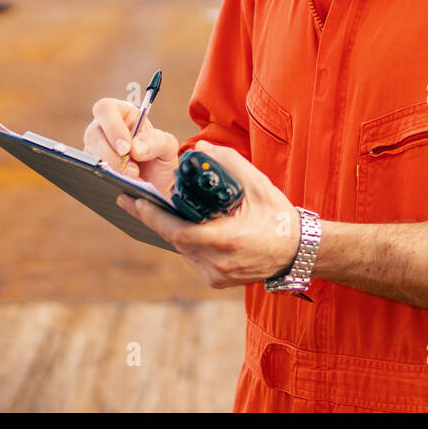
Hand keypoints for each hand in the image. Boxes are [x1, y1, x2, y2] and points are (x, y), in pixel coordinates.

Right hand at [84, 97, 178, 196]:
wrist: (157, 186)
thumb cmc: (159, 158)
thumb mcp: (168, 146)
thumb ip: (157, 141)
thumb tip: (136, 147)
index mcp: (122, 115)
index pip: (106, 108)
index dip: (112, 127)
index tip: (126, 148)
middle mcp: (104, 130)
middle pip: (93, 135)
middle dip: (112, 156)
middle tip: (133, 171)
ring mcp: (95, 151)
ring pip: (90, 156)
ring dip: (112, 170)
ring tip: (134, 179)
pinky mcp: (92, 170)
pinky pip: (91, 174)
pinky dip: (107, 181)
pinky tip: (123, 186)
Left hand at [116, 140, 302, 288]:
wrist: (297, 251)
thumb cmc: (278, 217)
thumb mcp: (258, 184)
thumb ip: (228, 163)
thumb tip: (201, 147)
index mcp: (226, 240)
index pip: (177, 230)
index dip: (152, 216)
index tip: (133, 200)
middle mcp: (217, 263)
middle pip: (173, 239)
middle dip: (153, 218)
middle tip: (130, 200)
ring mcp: (215, 275)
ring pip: (180, 249)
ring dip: (169, 229)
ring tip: (153, 208)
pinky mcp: (215, 280)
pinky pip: (191, 257)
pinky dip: (185, 240)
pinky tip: (182, 224)